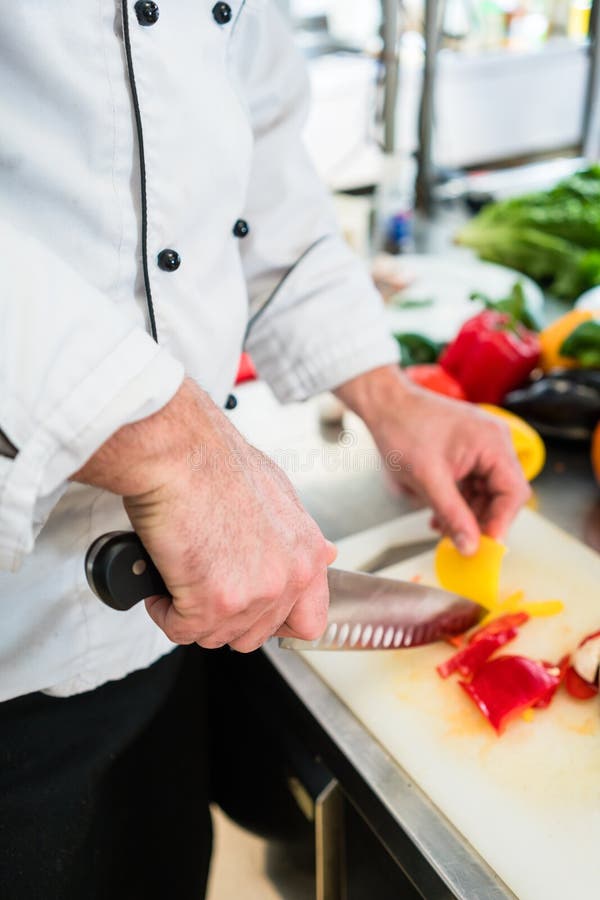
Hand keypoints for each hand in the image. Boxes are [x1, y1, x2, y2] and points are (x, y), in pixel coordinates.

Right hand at [74, 378, 335, 651]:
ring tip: (179, 573)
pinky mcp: (215, 602)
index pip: (310, 622)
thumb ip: (299, 536)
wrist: (178, 452)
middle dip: (223, 616)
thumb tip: (324, 553)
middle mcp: (289, 576)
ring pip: (216, 636)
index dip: (275, 623)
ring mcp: (255, 593)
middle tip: (201, 584)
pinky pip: (182, 630)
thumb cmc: (214, 461)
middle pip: (255, 636)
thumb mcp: (277, 492)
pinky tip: (163, 579)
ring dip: (190, 612)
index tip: (251, 612)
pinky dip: (164, 610)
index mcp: (306, 552)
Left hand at [335, 366, 530, 554]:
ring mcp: (482, 445)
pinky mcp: (468, 450)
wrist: (384, 405)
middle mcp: (495, 442)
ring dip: (467, 513)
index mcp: (494, 443)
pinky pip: (473, 482)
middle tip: (460, 543)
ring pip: (486, 492)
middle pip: (502, 494)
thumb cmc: (403, 430)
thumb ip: (453, 515)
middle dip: (480, 520)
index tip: (484, 547)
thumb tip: (471, 547)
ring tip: (441, 528)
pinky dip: (459, 500)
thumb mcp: (428, 480)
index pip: (514, 493)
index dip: (501, 523)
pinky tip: (439, 515)